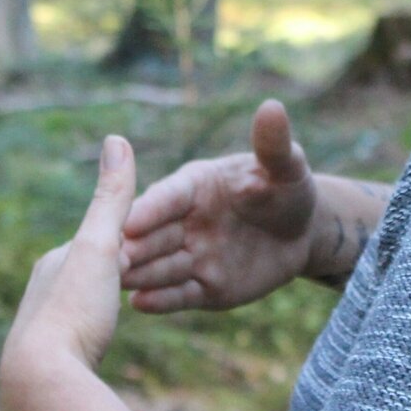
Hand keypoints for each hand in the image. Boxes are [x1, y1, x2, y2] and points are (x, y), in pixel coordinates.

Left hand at [1, 134, 137, 378]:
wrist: (40, 384)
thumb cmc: (74, 311)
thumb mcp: (100, 247)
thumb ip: (112, 198)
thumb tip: (117, 138)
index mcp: (55, 263)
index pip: (96, 240)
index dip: (127, 237)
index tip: (151, 233)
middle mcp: (40, 292)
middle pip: (86, 275)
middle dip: (112, 273)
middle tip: (146, 273)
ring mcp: (42, 330)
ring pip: (79, 311)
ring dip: (98, 310)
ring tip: (119, 314)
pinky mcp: (49, 367)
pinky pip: (77, 344)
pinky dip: (91, 339)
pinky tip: (95, 352)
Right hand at [118, 99, 316, 312]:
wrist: (302, 232)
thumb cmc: (288, 189)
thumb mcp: (286, 166)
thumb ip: (273, 144)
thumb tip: (272, 106)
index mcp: (195, 186)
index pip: (169, 196)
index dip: (151, 208)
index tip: (128, 219)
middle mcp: (185, 222)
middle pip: (154, 235)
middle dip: (132, 246)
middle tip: (108, 258)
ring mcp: (193, 256)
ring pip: (160, 266)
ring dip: (138, 274)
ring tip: (116, 283)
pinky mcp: (205, 288)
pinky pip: (180, 294)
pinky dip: (161, 300)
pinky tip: (139, 303)